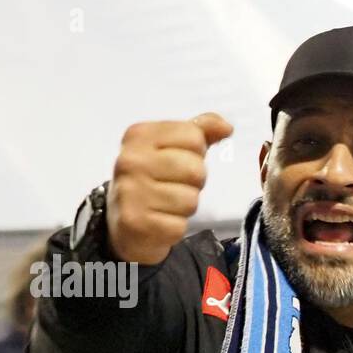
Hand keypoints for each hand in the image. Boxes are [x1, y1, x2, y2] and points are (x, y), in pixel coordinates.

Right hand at [108, 112, 233, 264]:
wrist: (125, 223)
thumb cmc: (155, 180)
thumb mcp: (172, 148)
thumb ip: (198, 131)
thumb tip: (226, 126)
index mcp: (138, 136)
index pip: (193, 136)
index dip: (196, 153)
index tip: (178, 162)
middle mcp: (130, 161)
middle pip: (195, 168)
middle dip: (194, 182)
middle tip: (174, 186)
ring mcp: (131, 192)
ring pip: (191, 199)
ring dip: (186, 206)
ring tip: (167, 204)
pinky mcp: (137, 223)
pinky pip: (180, 225)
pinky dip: (176, 226)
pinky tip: (161, 221)